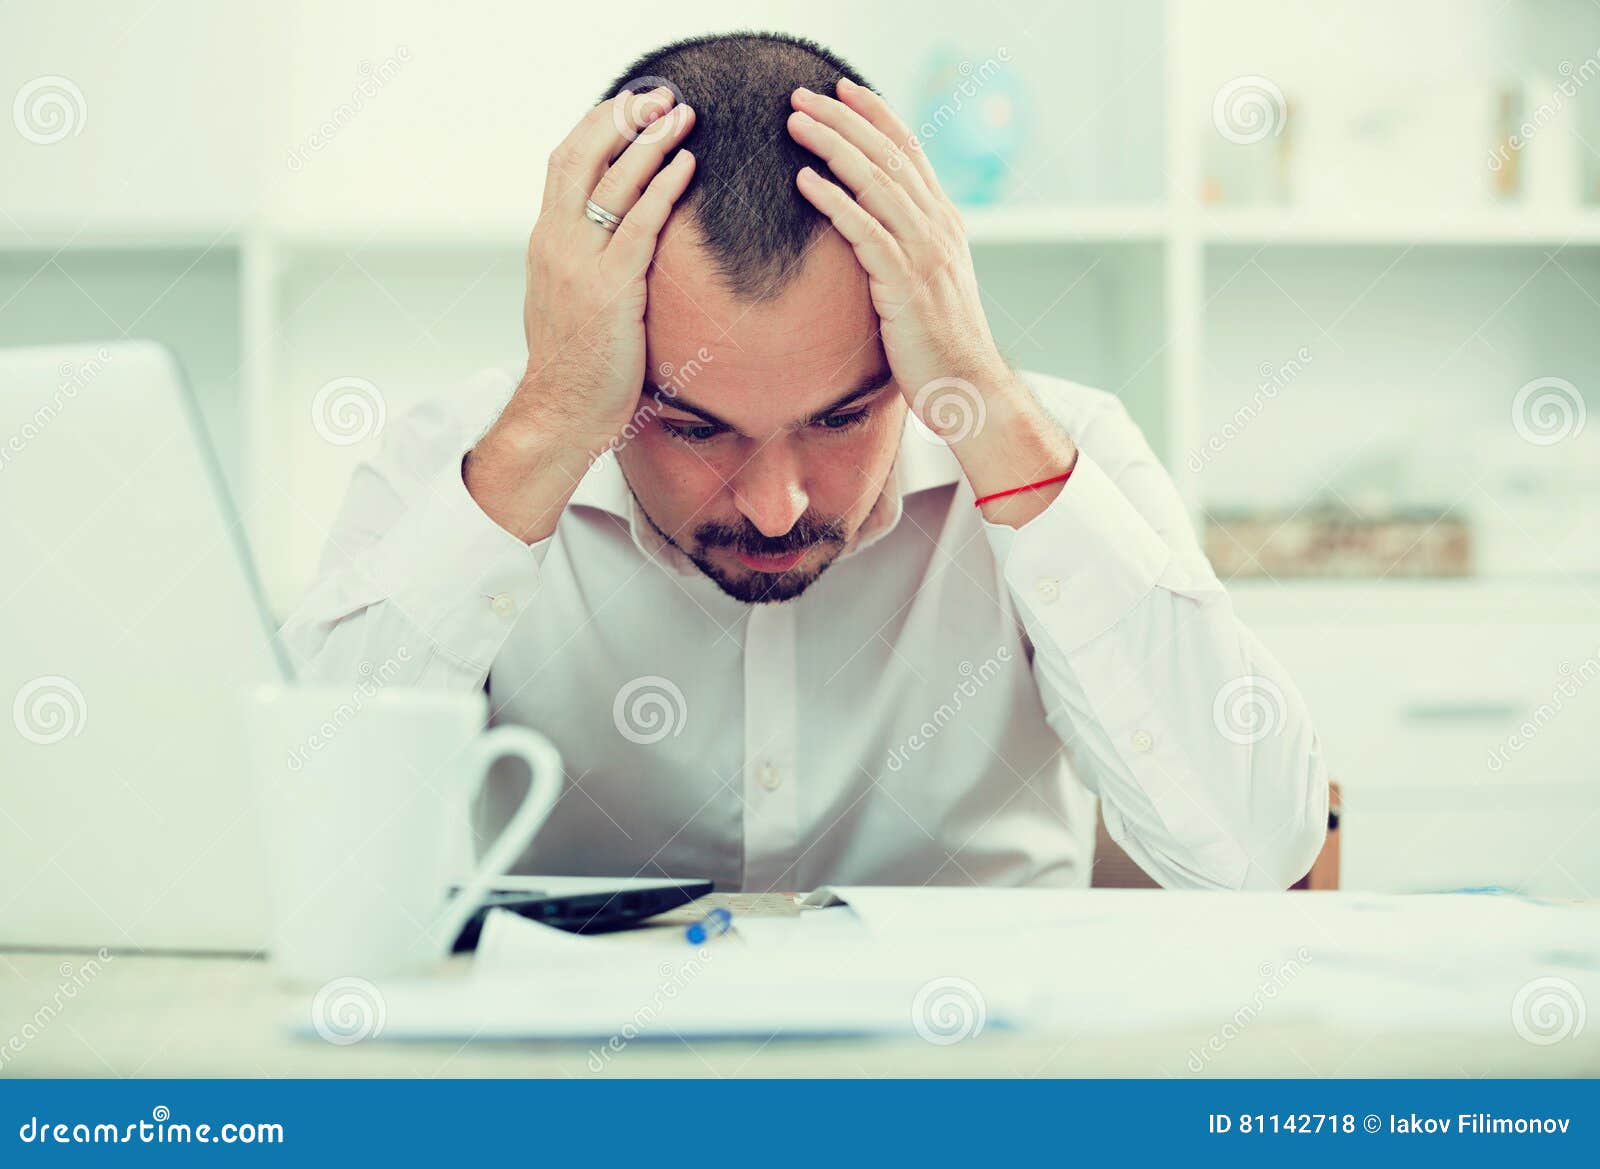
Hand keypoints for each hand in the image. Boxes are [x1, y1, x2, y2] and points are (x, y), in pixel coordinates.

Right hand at [467, 87, 695, 542]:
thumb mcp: (572, 302)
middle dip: (622, 119)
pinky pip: (639, 225)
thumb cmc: (576, 367)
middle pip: (581, 155)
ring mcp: (578, 264)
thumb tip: (619, 246)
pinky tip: (686, 166)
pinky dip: (664, 188)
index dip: (598, 128)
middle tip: (662, 99)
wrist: (561, 413)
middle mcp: (555, 242)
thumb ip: (588, 266)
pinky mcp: (608, 289)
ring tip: (683, 117)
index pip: (564, 164)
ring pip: (612, 182)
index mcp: (545, 242)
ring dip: (651, 143)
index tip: (631, 107)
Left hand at [786, 79, 1008, 432]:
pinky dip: (834, 201)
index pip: (910, 152)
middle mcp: (939, 227)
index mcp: (945, 222)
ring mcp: (924, 253)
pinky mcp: (905, 283)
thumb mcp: (928, 284)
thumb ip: (908, 250)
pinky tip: (805, 181)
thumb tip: (877, 231)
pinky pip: (864, 231)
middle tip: (803, 94)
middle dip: (844, 119)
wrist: (969, 388)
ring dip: (832, 147)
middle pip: (888, 155)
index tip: (843, 89)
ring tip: (795, 122)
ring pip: (875, 183)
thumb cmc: (940, 344)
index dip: (876, 115)